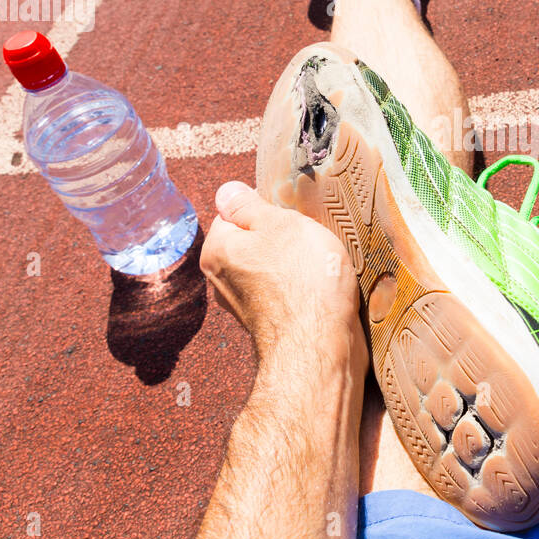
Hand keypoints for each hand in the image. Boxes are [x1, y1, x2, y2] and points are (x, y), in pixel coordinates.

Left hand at [200, 180, 361, 366]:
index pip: (235, 214)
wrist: (321, 347)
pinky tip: (321, 291)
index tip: (290, 220)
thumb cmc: (303, 281)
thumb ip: (250, 206)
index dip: (267, 212)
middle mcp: (223, 280)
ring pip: (272, 268)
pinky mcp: (271, 324)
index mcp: (217, 251)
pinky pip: (285, 293)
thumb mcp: (280, 224)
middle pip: (254, 242)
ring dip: (296, 266)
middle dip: (282, 240)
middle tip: (309, 243)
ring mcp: (246, 305)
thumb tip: (226, 192)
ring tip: (319, 269)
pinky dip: (302, 289)